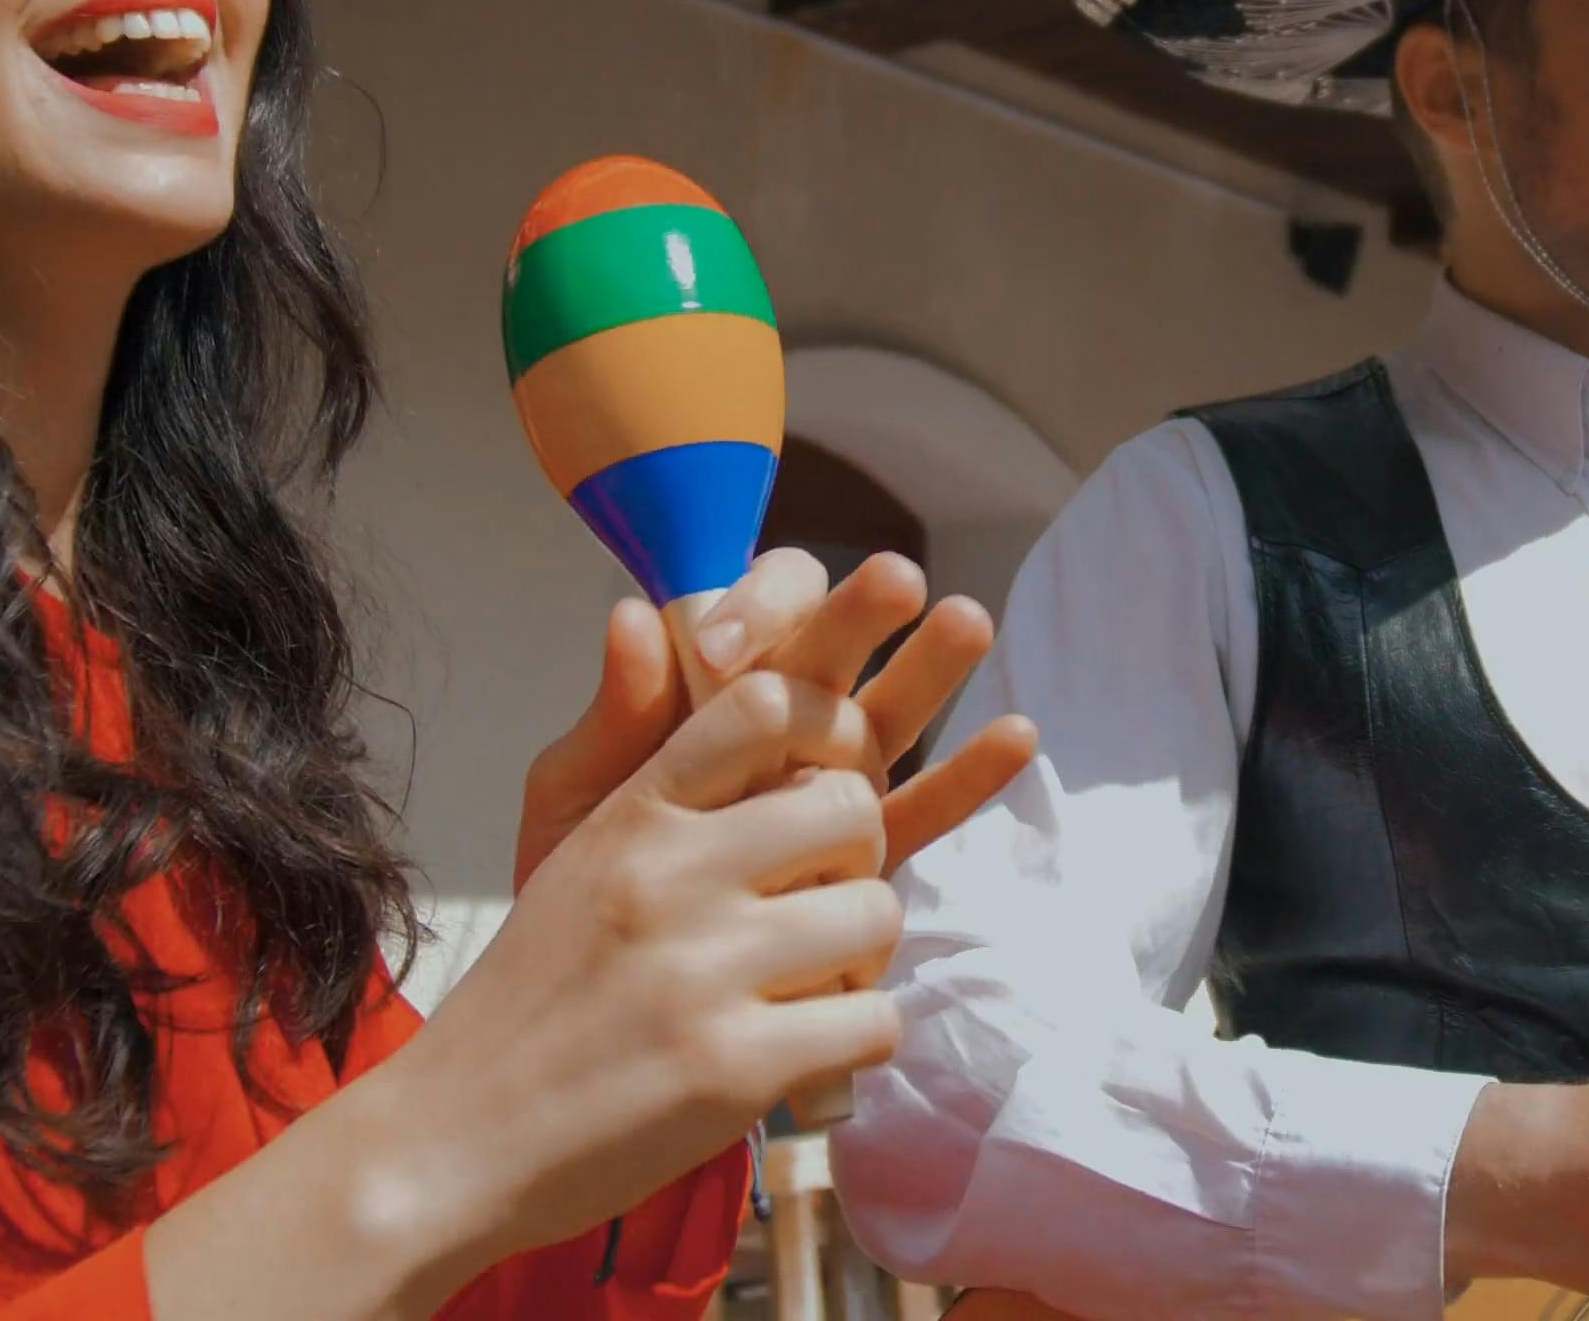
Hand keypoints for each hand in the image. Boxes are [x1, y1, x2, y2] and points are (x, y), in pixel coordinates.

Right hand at [379, 671, 910, 1278]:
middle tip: (817, 904)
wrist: (454, 1138)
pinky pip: (875, 1020)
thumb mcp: (569, 852)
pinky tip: (803, 1052)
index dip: (825, 730)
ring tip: (807, 985)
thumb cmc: (531, 995)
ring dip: (862, 959)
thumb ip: (629, 750)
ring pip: (877, 914)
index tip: (817, 784)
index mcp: (634, 816)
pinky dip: (854, 1041)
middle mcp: (671, 876)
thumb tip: (644, 612)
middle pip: (852, 806)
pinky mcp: (736, 1067)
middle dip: (858, 858)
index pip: (765, 704)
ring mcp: (705, 971)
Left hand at [516, 548, 1037, 890]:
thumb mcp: (574, 798)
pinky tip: (1015, 737)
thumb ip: (613, 718)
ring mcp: (830, 785)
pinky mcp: (864, 854)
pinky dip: (968, 777)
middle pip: (834, 645)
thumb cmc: (572, 882)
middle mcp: (780, 724)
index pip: (747, 610)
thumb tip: (634, 614)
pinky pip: (922, 808)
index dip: (753, 607)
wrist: (587, 1005)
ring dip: (931, 668)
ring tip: (966, 623)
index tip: (721, 649)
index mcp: (705, 689)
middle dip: (862, 611)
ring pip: (890, 712)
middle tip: (894, 583)